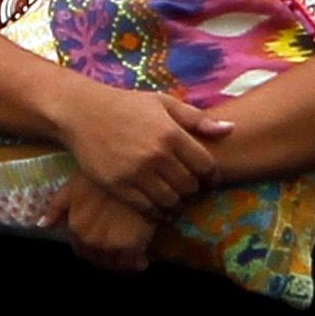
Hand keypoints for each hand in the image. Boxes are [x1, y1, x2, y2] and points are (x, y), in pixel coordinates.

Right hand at [55, 84, 224, 216]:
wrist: (83, 112)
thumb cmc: (127, 105)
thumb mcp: (163, 103)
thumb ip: (197, 119)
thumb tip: (231, 129)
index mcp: (172, 133)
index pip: (206, 166)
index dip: (212, 178)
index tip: (208, 181)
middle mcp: (157, 154)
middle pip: (190, 186)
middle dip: (194, 191)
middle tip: (189, 190)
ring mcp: (137, 172)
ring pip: (171, 201)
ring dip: (177, 204)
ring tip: (175, 199)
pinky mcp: (119, 186)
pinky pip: (148, 208)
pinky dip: (157, 212)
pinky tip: (157, 206)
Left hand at [57, 173, 158, 272]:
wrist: (131, 175)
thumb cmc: (100, 178)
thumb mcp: (72, 187)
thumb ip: (56, 208)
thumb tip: (42, 226)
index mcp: (77, 229)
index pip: (80, 250)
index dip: (90, 247)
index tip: (100, 242)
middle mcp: (91, 241)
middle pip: (97, 259)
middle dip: (104, 256)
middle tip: (115, 249)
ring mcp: (112, 246)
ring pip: (114, 264)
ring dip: (119, 262)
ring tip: (128, 255)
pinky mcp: (133, 246)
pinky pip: (133, 263)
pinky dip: (136, 264)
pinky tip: (141, 260)